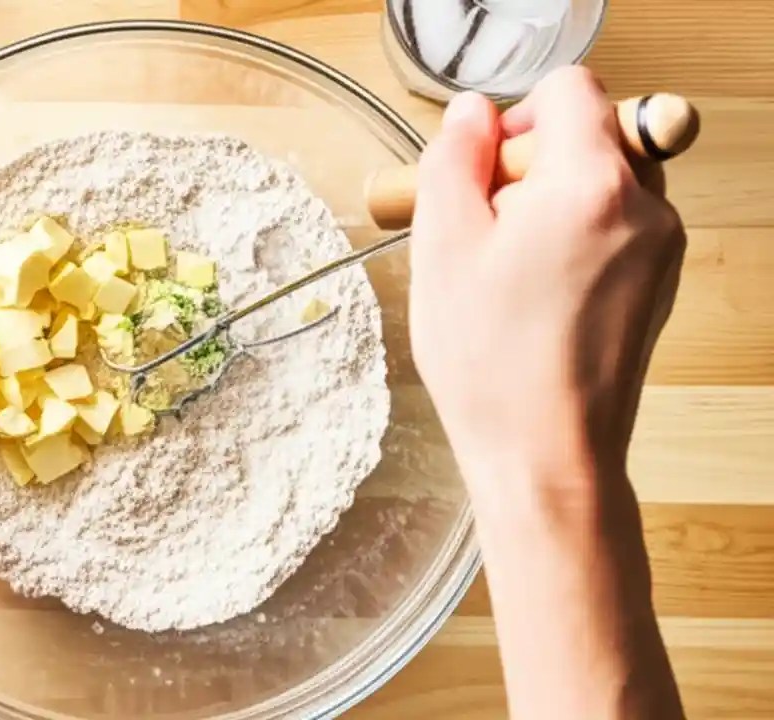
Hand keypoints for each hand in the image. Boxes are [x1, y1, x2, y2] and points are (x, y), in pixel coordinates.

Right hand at [410, 67, 685, 494]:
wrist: (546, 454)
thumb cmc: (492, 362)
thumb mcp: (442, 247)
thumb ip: (453, 160)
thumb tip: (471, 115)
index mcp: (592, 184)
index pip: (571, 90)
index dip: (516, 116)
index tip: (484, 167)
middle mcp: (645, 207)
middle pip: (590, 134)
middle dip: (530, 166)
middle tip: (485, 227)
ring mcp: (661, 247)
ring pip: (602, 181)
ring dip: (550, 202)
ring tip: (507, 267)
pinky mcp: (659, 282)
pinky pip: (616, 226)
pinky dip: (574, 238)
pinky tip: (534, 294)